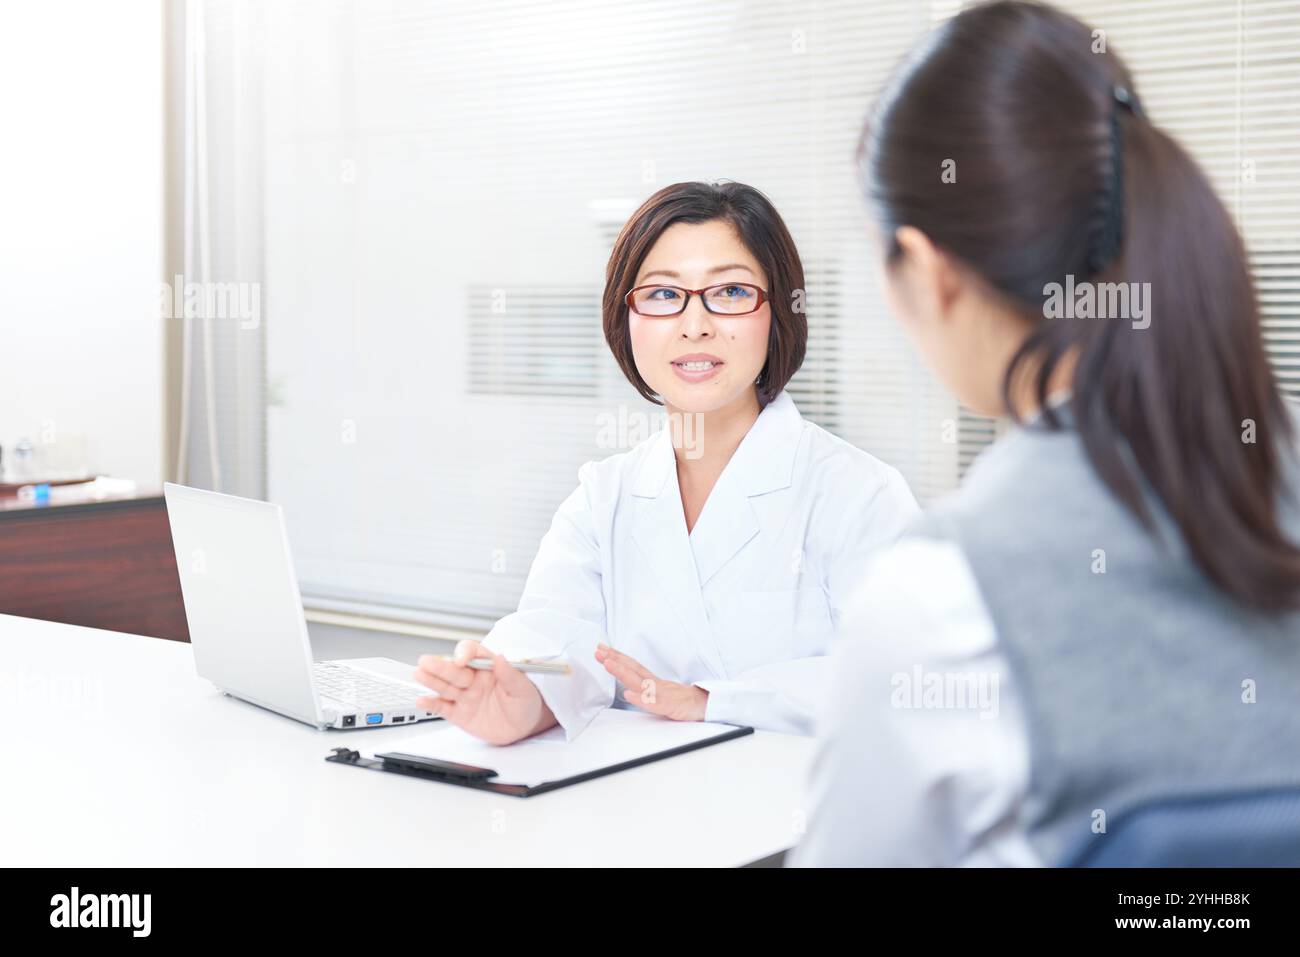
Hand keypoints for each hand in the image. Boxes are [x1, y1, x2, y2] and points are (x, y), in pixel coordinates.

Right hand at [413, 639, 555, 745]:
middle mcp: (474, 679)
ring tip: (419, 673)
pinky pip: (443, 708)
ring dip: (431, 680)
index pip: (473, 653)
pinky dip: (432, 704)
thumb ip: (511, 674)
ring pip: (445, 686)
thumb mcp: (524, 688)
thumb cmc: (525, 702)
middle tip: (426, 661)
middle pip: (453, 669)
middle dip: (440, 665)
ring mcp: (465, 696)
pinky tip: (422, 700)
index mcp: (489, 667)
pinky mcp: (460, 714)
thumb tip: (501, 657)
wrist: (524, 726)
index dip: (464, 653)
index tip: (461, 661)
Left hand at [595, 642, 708, 721]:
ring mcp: (663, 694)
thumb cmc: (684, 700)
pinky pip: (654, 703)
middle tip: (598, 650)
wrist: (707, 705)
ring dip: (623, 672)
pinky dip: (641, 698)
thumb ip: (647, 690)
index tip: (602, 648)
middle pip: (633, 668)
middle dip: (614, 659)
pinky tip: (628, 695)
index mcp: (654, 682)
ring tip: (607, 663)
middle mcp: (656, 684)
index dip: (617, 657)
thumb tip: (628, 691)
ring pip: (640, 682)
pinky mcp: (670, 706)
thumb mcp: (663, 693)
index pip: (633, 666)